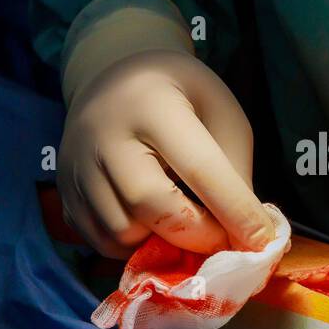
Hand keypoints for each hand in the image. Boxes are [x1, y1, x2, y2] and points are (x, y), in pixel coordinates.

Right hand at [59, 49, 274, 256]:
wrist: (114, 79)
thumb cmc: (180, 97)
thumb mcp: (220, 112)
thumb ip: (234, 170)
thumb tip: (244, 234)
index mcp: (152, 103)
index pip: (199, 167)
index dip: (235, 210)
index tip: (263, 241)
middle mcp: (104, 133)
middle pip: (151, 203)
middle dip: (198, 235)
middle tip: (226, 241)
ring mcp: (77, 167)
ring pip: (123, 232)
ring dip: (163, 244)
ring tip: (188, 228)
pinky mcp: (65, 195)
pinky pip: (101, 243)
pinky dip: (135, 248)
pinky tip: (155, 228)